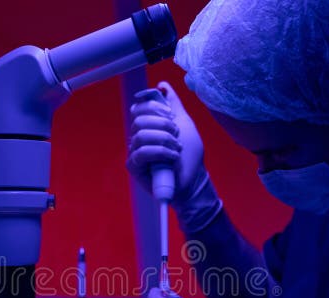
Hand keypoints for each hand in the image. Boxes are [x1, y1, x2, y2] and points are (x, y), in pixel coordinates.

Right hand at [127, 81, 207, 208]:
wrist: (194, 180)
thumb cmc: (190, 156)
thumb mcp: (184, 123)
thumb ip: (173, 104)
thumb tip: (162, 85)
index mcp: (148, 126)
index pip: (140, 108)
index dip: (155, 108)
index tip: (172, 118)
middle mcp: (139, 137)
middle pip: (139, 119)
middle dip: (162, 125)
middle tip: (176, 135)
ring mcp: (135, 152)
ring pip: (140, 135)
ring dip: (164, 139)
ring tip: (176, 148)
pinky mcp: (134, 166)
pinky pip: (140, 153)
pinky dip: (160, 152)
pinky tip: (172, 157)